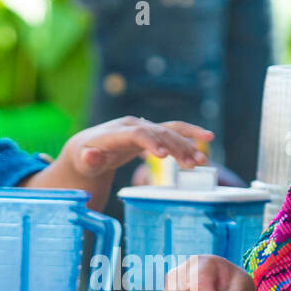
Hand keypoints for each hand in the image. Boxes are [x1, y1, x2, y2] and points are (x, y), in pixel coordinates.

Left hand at [66, 116, 210, 176]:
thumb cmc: (85, 158)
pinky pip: (173, 131)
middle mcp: (132, 126)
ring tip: (202, 161)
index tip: (164, 157)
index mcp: (115, 133)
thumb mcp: (82, 162)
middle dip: (176, 147)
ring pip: (169, 132)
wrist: (88, 147)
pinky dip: (189, 134)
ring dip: (187, 144)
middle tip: (192, 164)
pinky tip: (207, 138)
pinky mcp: (151, 132)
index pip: (136, 134)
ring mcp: (143, 127)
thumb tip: (90, 155)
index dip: (150, 143)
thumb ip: (88, 159)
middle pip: (158, 133)